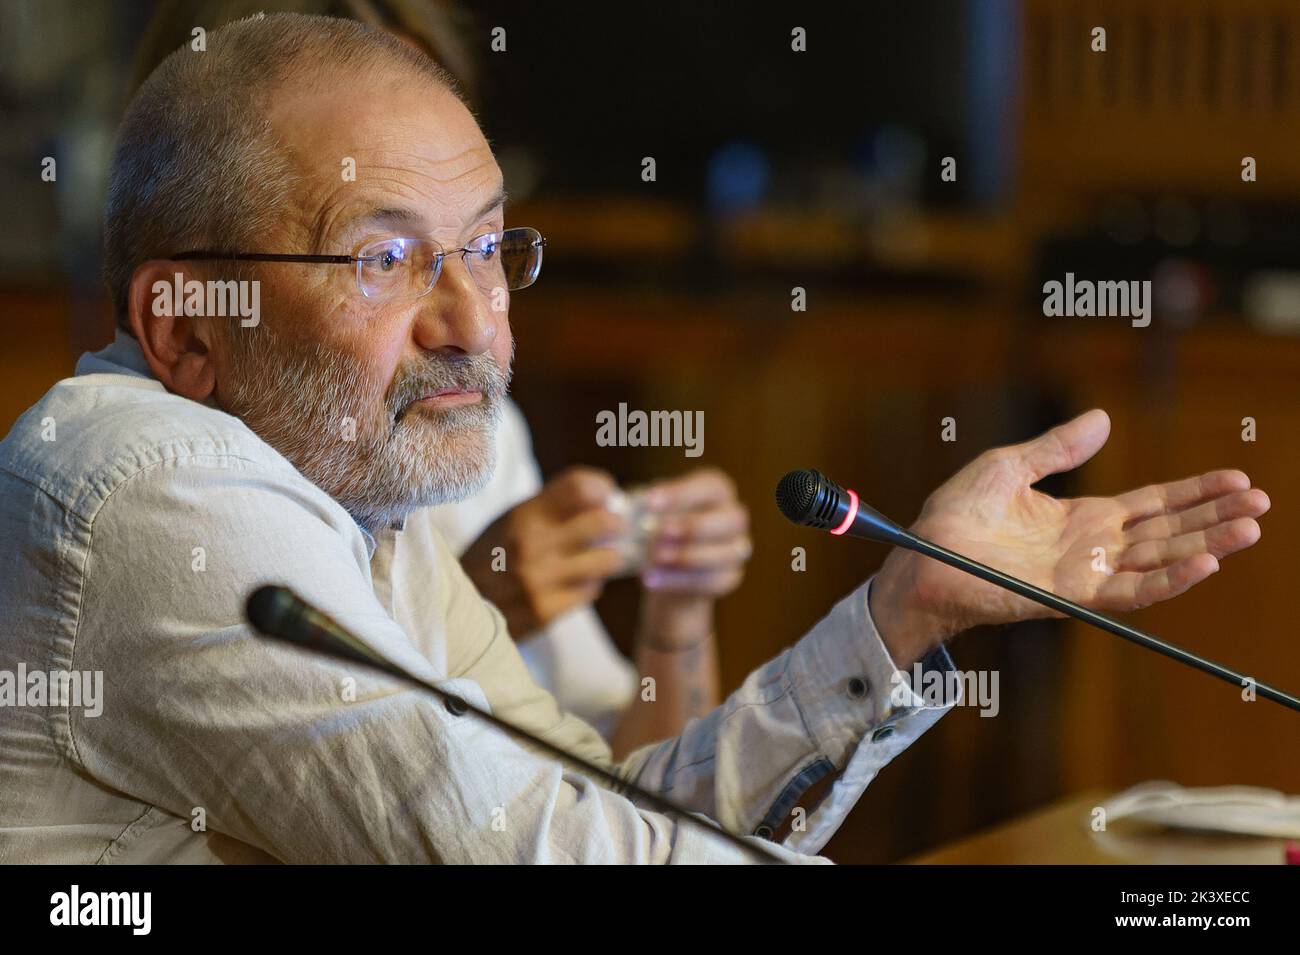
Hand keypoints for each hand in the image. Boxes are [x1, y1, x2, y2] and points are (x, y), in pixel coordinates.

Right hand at [459, 466, 625, 637]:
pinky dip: (587, 585)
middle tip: (614, 527)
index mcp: (523, 515)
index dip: (601, 487)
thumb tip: (604, 495)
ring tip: (594, 557)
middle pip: (604, 522)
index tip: (606, 494)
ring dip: (606, 557)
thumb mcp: (510, 520)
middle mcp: (533, 545)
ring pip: (607, 560)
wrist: (456, 607)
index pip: (579, 487)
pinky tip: (572, 582)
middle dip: (615, 524)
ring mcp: (541, 580)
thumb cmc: (491, 556)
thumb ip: (551, 507)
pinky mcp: (546, 611)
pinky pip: (590, 590)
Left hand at [634, 468, 751, 649]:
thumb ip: (639, 506)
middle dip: (693, 526)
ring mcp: (738, 548)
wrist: (664, 568)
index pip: (710, 487)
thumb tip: (626, 506)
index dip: (682, 494)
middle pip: (731, 519)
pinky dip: (680, 581)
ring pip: (726, 553)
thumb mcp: (643, 511)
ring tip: (653, 559)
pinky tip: (651, 580)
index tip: (650, 502)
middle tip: (658, 532)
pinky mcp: (730, 577)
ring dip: (687, 556)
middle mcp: (734, 516)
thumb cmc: (652, 527)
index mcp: (716, 489)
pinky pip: (713, 581)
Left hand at [870, 409, 1269, 662]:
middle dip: (1216, 518)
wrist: (923, 553)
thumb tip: (1103, 418)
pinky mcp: (1072, 595)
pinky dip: (1169, 580)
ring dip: (1207, 546)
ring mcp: (1086, 574)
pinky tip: (1205, 564)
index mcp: (1083, 519)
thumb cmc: (956, 516)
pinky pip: (1130, 590)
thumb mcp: (1010, 467)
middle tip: (1261, 503)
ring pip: (1161, 560)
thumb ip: (1058, 448)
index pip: (1153, 505)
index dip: (1194, 492)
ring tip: (1250, 529)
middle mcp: (1093, 549)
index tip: (1236, 478)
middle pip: (1169, 532)